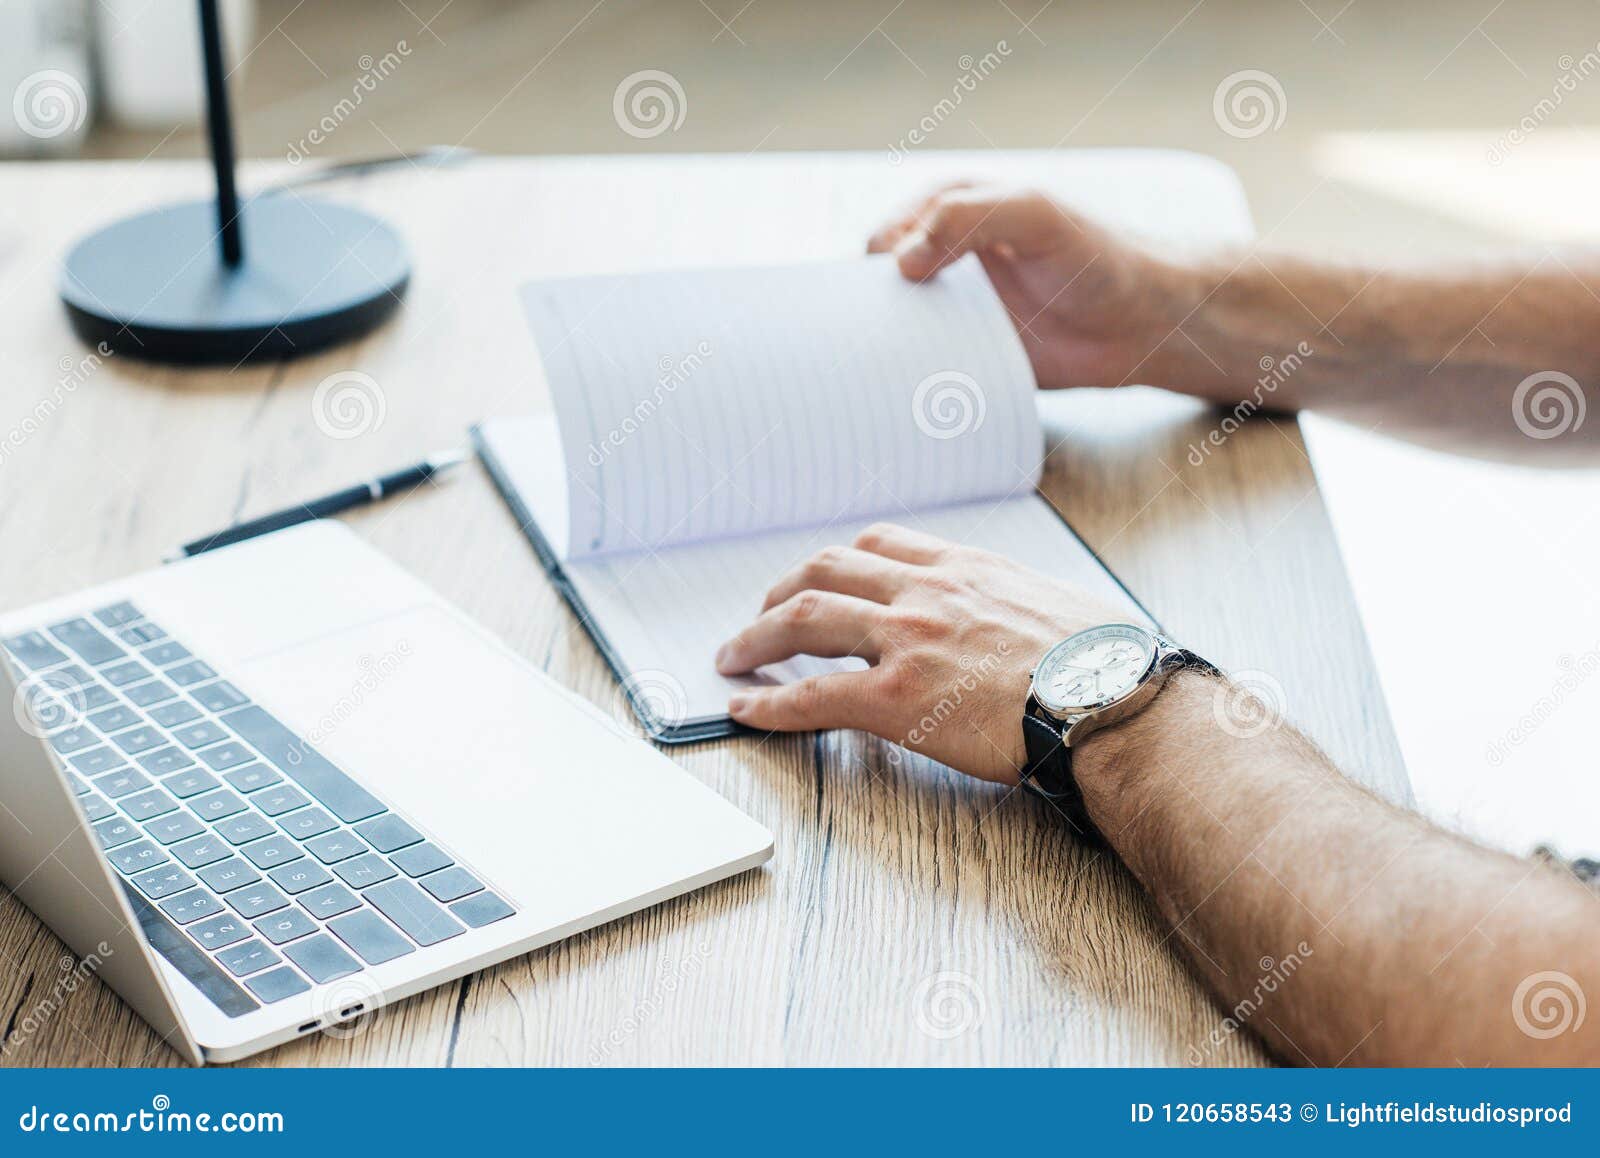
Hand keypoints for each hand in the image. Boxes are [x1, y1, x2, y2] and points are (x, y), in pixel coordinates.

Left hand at [715, 523, 1130, 784]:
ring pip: (806, 618)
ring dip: (756, 636)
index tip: (821, 579)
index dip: (838, 564)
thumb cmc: (1108, 666)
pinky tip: (745, 710)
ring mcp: (908, 640)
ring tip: (732, 656)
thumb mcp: (1058, 605)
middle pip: (827, 570)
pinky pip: (813, 694)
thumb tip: (1018, 621)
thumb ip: (1017, 604)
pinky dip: (769, 702)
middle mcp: (929, 591)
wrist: (1120, 703)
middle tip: (760, 616)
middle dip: (781, 591)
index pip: (882, 545)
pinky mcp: (898, 697)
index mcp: (968, 569)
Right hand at [867, 184, 1184, 389]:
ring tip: (889, 371)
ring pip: (894, 332)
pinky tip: (914, 392)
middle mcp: (944, 260)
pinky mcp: (968, 354)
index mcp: (949, 211)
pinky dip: (912, 382)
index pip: (884, 238)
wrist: (1144, 324)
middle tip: (884, 336)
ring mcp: (954, 309)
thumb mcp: (1034, 214)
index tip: (902, 287)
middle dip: (870, 314)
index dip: (878, 265)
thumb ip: (967, 218)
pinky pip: (924, 370)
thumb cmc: (1098, 254)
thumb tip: (899, 261)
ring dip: (886, 352)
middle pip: (877, 289)